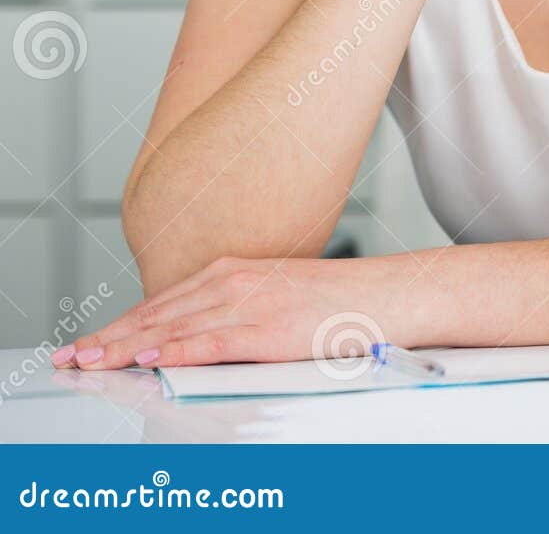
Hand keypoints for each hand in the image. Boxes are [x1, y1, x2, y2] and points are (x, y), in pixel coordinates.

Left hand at [54, 256, 424, 369]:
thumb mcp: (281, 297)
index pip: (165, 300)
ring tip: (93, 362)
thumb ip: (240, 312)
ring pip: (176, 326)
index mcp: (239, 271)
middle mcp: (239, 280)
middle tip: (71, 356)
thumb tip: (202, 337)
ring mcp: (254, 302)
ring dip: (129, 346)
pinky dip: (176, 349)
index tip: (90, 341)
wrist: (392, 295)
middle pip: (160, 312)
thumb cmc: (343, 303)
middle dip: (111, 336)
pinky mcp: (271, 327)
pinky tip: (149, 358)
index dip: (122, 322)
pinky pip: (213, 340)